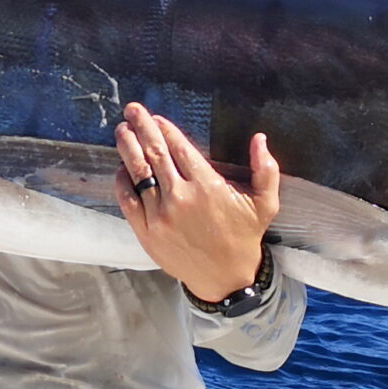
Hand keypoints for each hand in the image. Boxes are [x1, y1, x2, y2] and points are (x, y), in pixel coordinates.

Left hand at [111, 104, 278, 303]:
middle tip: (131, 110)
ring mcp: (161, 216)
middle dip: (141, 128)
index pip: (180, 148)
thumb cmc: (245, 236)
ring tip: (122, 131)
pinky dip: (122, 182)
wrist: (226, 278)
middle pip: (154, 154)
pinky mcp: (147, 232)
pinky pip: (128, 201)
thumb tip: (260, 138)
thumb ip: (266, 169)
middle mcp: (181, 198)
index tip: (156, 117)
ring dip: (128, 148)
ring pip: (138, 173)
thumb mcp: (265, 203)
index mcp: (208, 186)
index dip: (165, 129)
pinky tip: (121, 168)